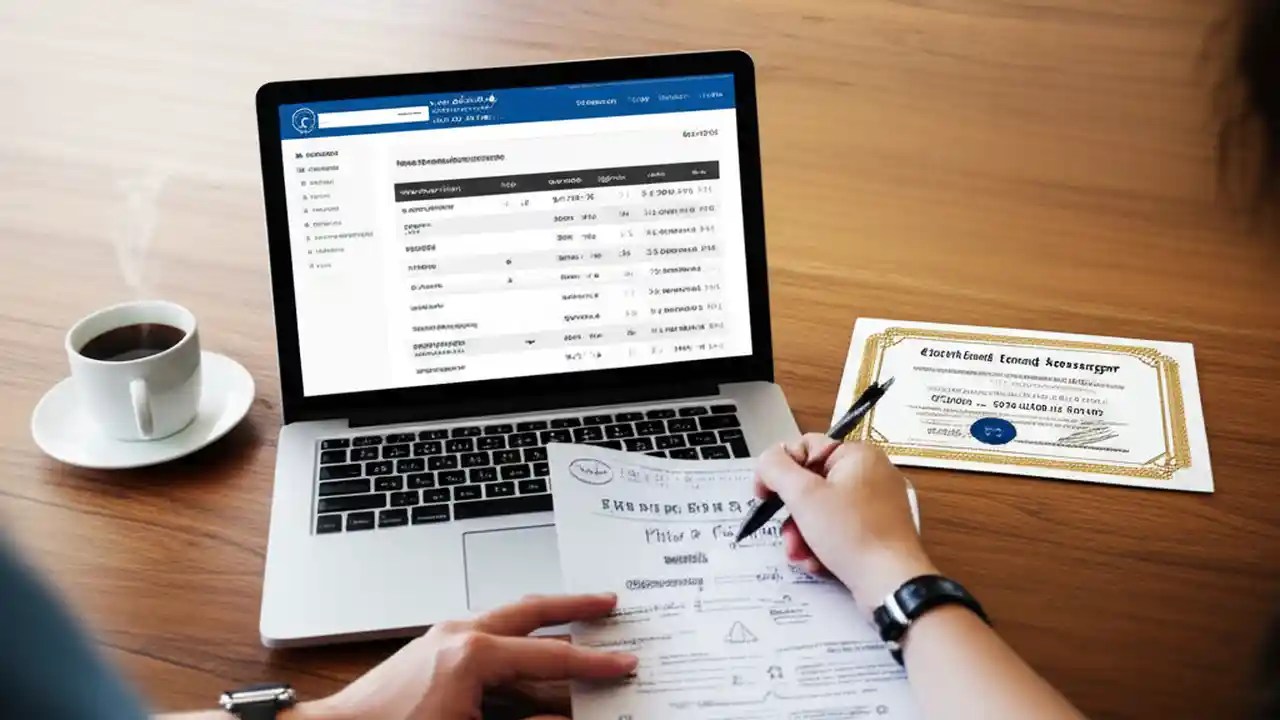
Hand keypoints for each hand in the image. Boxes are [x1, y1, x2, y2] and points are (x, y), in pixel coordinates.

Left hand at [302, 593, 635, 719]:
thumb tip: (564, 717)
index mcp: (474, 656)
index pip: (551, 655)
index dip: (595, 663)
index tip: (627, 663)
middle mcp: (460, 635)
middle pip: (532, 611)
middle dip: (574, 605)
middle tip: (610, 601)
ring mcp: (444, 639)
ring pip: (510, 620)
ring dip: (546, 621)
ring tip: (581, 620)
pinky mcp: (433, 652)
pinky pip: (489, 637)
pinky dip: (519, 640)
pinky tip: (532, 654)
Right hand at [754, 434, 936, 613]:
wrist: (891, 583)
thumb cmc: (851, 533)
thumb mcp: (803, 495)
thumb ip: (776, 468)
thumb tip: (766, 460)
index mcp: (857, 454)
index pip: (804, 447)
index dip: (778, 470)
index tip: (763, 496)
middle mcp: (870, 473)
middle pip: (811, 484)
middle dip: (792, 514)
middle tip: (787, 534)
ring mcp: (876, 504)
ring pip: (822, 510)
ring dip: (803, 534)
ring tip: (801, 555)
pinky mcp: (876, 530)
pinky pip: (839, 529)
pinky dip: (823, 544)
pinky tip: (817, 562)